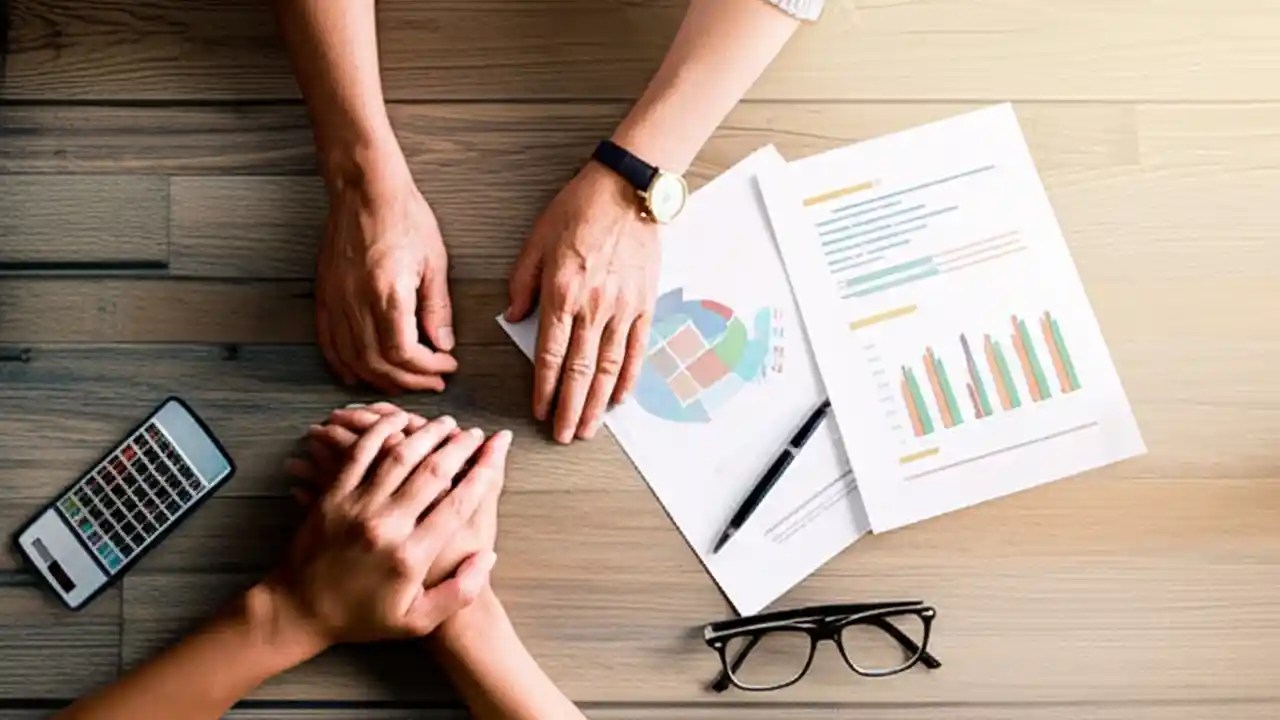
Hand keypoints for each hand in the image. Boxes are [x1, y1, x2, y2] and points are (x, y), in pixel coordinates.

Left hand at [265, 412, 496, 646]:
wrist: (300, 611)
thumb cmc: (362, 617)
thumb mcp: (416, 621)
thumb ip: (459, 592)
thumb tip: (489, 556)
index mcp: (411, 557)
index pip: (458, 504)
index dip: (480, 474)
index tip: (492, 456)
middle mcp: (385, 527)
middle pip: (432, 472)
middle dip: (458, 447)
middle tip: (472, 433)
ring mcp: (356, 508)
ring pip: (398, 456)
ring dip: (425, 433)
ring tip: (445, 423)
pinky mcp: (332, 496)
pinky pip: (358, 454)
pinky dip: (378, 431)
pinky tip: (397, 419)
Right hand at [316, 160, 457, 392]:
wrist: (365, 190)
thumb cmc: (403, 216)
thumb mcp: (435, 261)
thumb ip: (437, 308)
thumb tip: (443, 344)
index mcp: (387, 293)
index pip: (403, 353)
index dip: (426, 369)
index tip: (446, 367)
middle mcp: (356, 302)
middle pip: (377, 363)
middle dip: (408, 380)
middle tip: (432, 382)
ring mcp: (336, 300)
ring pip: (351, 359)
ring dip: (378, 378)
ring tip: (403, 381)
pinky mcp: (325, 295)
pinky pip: (327, 342)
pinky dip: (343, 365)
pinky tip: (358, 375)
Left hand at [506, 162, 659, 443]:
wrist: (628, 189)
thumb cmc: (580, 209)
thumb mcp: (536, 242)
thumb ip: (523, 283)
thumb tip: (515, 316)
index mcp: (561, 294)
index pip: (549, 355)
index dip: (543, 389)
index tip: (539, 411)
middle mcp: (593, 307)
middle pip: (579, 371)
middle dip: (569, 409)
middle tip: (563, 435)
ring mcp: (622, 309)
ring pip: (608, 368)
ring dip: (596, 403)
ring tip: (588, 427)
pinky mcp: (645, 304)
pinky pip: (636, 350)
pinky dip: (628, 378)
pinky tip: (619, 398)